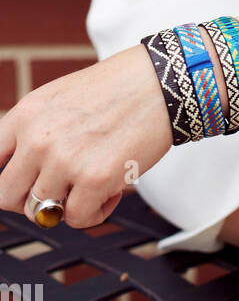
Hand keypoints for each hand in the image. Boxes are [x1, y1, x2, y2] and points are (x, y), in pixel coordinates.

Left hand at [0, 44, 172, 229]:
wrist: (161, 81)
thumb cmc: (116, 89)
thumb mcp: (59, 99)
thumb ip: (33, 133)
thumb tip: (20, 179)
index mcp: (25, 114)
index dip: (9, 179)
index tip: (24, 184)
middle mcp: (37, 138)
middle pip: (7, 197)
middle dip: (33, 200)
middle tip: (61, 189)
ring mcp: (64, 160)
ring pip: (43, 213)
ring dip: (68, 205)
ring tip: (93, 183)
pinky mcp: (94, 179)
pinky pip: (78, 218)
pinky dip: (96, 210)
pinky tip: (112, 188)